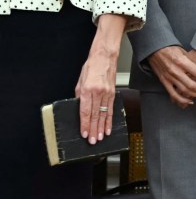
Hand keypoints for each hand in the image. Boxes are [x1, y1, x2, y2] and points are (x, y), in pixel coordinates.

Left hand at [76, 13, 125, 143]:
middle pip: (95, 115)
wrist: (105, 57)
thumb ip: (79, 95)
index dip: (85, 124)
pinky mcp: (113, 93)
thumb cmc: (91, 67)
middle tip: (93, 141)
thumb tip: (79, 108)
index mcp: (87, 90)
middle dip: (93, 129)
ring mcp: (107, 93)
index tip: (84, 133)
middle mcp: (98, 93)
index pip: (85, 111)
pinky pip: (111, 110)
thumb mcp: (80, 80)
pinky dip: (109, 121)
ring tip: (100, 138)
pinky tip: (108, 128)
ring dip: (101, 128)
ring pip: (104, 115)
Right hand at [149, 45, 195, 107]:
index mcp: (181, 61)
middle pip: (192, 85)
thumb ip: (191, 61)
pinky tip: (190, 101)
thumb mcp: (183, 51)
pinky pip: (174, 95)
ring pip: (185, 91)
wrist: (154, 50)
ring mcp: (169, 78)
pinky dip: (183, 100)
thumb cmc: (170, 49)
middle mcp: (175, 71)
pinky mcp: (164, 82)